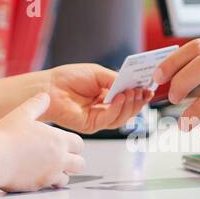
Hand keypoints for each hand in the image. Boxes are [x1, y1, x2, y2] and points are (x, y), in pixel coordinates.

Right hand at [0, 92, 85, 191]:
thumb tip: (44, 96)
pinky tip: (37, 174)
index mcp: (58, 140)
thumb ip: (36, 105)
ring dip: (61, 173)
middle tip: (60, 156)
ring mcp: (50, 174)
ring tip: (48, 166)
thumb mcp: (22, 113)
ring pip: (67, 178)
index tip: (63, 142)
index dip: (73, 143)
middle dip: (72, 160)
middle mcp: (59, 159)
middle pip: (79, 163)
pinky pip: (51, 187)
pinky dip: (48, 182)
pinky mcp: (39, 186)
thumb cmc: (7, 136)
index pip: (79, 144)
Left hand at [38, 62, 152, 134]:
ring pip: (122, 117)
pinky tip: (118, 98)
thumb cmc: (69, 78)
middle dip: (138, 101)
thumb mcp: (97, 74)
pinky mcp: (92, 125)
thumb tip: (132, 84)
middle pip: (128, 110)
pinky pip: (109, 119)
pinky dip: (117, 108)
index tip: (149, 87)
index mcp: (107, 96)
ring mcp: (99, 118)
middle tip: (143, 91)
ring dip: (129, 105)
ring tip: (131, 92)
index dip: (139, 94)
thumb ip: (115, 79)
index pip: (128, 98)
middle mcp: (104, 108)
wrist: (50, 87)